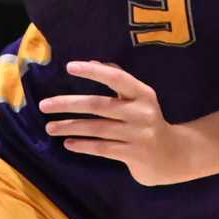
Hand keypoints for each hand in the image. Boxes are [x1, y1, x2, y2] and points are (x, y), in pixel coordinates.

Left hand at [39, 61, 209, 185]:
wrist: (175, 155)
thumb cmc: (150, 122)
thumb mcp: (141, 100)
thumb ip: (121, 83)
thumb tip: (94, 62)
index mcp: (143, 94)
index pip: (116, 78)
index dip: (93, 71)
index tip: (69, 67)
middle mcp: (141, 112)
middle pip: (98, 105)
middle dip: (68, 104)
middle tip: (44, 105)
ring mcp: (138, 135)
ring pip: (96, 129)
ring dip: (70, 127)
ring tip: (50, 127)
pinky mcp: (133, 154)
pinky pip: (102, 148)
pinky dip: (83, 145)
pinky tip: (67, 143)